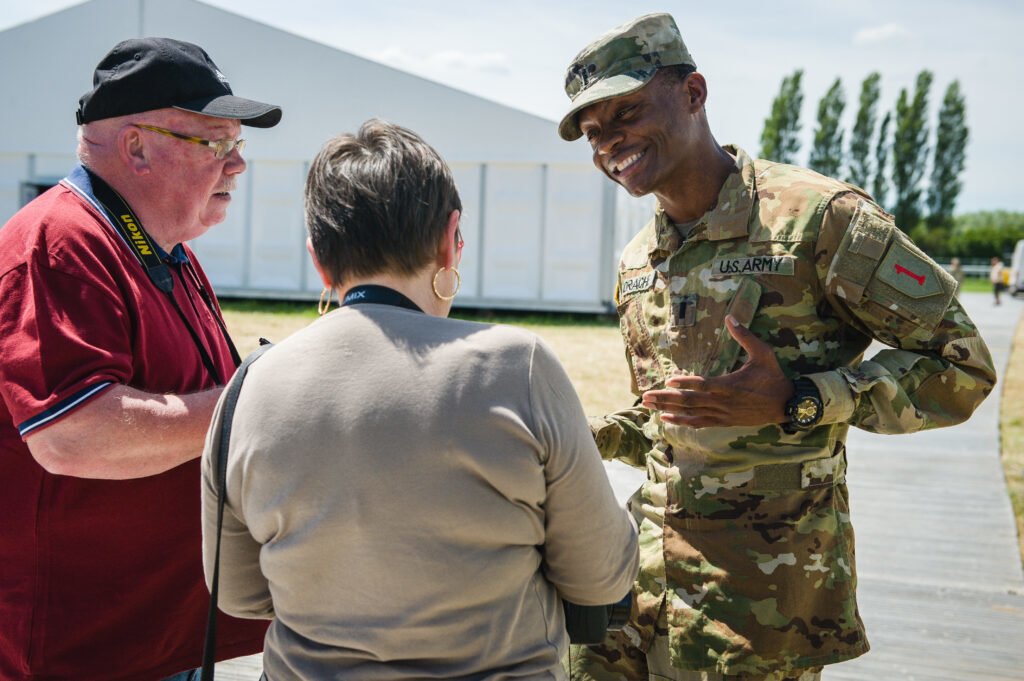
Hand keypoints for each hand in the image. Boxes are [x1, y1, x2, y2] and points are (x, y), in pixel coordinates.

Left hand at [641, 315, 793, 427]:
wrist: (786, 404)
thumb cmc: (773, 377)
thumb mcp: (763, 353)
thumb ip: (745, 336)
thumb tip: (730, 317)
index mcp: (731, 385)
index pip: (704, 385)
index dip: (686, 383)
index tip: (669, 379)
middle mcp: (723, 402)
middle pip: (690, 401)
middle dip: (666, 398)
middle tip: (646, 396)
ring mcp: (722, 414)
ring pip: (691, 413)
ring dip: (668, 409)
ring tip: (648, 406)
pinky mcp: (723, 421)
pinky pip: (699, 423)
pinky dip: (681, 422)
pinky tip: (665, 419)